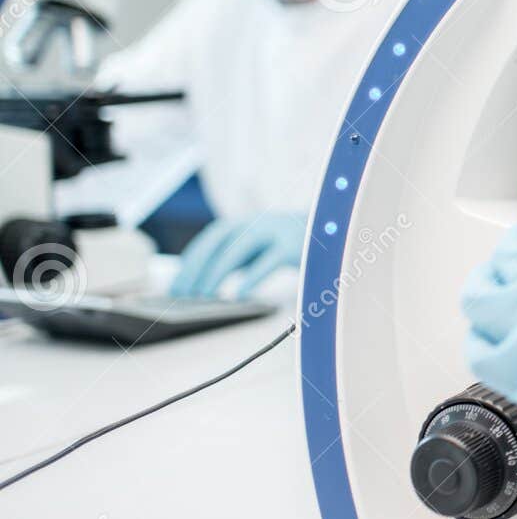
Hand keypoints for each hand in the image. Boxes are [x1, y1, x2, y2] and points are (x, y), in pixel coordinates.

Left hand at [170, 212, 305, 297]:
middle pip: (218, 242)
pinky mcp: (292, 246)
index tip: (177, 283)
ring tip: (204, 295)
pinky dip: (250, 279)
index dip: (191, 259)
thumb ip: (238, 258)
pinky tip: (238, 294)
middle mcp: (257, 223)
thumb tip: (205, 281)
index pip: (210, 238)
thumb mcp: (261, 247)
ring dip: (216, 274)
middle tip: (184, 293)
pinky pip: (266, 263)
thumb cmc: (291, 246)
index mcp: (246, 223)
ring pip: (237, 251)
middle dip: (197, 268)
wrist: (336, 232)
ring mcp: (275, 232)